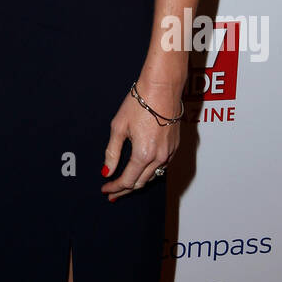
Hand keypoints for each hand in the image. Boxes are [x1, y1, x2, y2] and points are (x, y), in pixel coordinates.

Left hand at [101, 84, 179, 199]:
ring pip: (153, 176)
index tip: (106, 189)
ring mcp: (170, 152)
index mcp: (143, 154)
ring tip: (125, 184)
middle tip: (113, 193)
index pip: (128, 180)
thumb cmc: (139, 103)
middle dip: (125, 189)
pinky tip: (142, 170)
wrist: (162, 88)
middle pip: (141, 182)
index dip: (115, 187)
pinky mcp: (175, 146)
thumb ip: (112, 152)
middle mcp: (159, 157)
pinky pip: (162, 166)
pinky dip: (150, 171)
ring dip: (138, 182)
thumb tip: (106, 171)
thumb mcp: (119, 127)